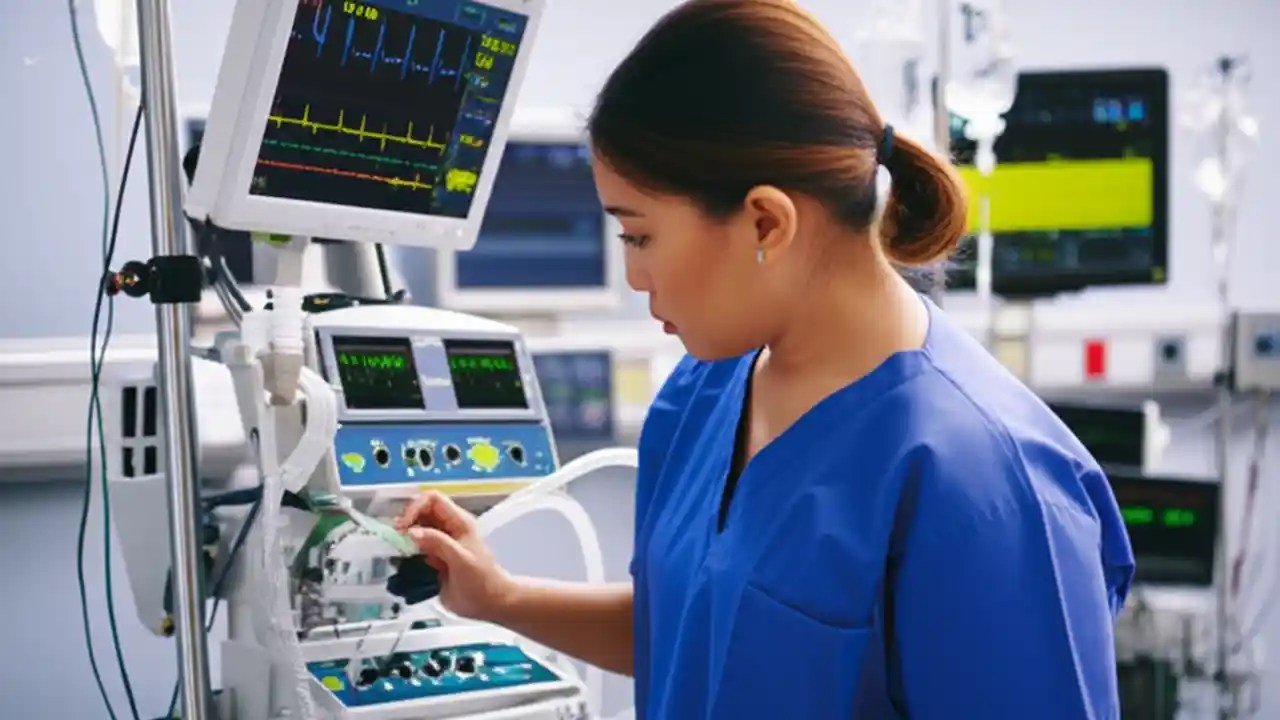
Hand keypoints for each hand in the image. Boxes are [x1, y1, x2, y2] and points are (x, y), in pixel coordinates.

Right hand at [394, 491, 515, 621]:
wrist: (489, 603)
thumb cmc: (481, 580)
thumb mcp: (461, 559)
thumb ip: (437, 542)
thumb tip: (411, 532)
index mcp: (458, 522)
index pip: (432, 499)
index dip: (415, 508)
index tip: (403, 527)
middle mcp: (448, 528)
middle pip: (421, 512)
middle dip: (407, 522)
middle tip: (396, 539)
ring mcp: (440, 543)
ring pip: (416, 530)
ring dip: (404, 537)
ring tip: (397, 550)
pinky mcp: (434, 559)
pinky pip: (415, 549)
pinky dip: (406, 552)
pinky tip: (402, 562)